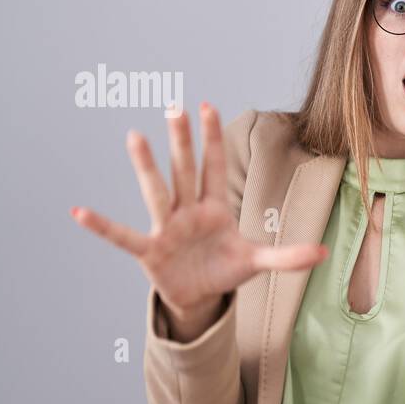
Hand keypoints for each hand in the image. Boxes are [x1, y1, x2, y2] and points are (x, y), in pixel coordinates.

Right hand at [70, 103, 328, 334]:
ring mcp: (166, 228)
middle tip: (174, 107)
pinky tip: (79, 212)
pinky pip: (123, 237)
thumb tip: (326, 254)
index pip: (214, 167)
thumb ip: (289, 256)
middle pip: (185, 171)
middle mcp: (187, 211)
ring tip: (134, 136)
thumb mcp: (257, 262)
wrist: (199, 297)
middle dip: (181, 142)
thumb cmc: (224, 270)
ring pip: (156, 192)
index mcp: (213, 208)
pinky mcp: (150, 252)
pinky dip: (102, 226)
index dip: (212, 140)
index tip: (207, 106)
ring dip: (146, 166)